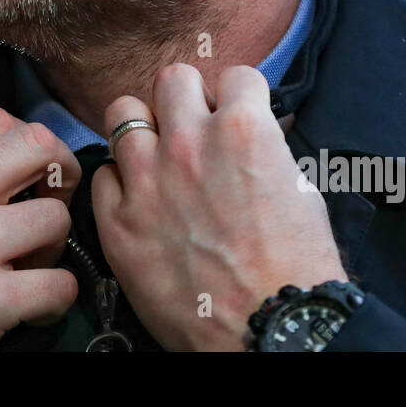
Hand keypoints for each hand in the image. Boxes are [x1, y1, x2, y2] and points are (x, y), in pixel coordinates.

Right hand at [0, 107, 81, 349]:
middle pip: (40, 146)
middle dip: (58, 175)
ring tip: (29, 266)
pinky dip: (56, 297)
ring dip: (53, 245)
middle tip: (46, 206)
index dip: (24, 143)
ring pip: (56, 217)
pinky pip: (61, 283)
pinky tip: (32, 306)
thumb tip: (5, 145)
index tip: (26, 172)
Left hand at [92, 63, 346, 350]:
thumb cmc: (297, 269)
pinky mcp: (117, 221)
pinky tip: (140, 200)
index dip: (240, 97)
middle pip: (171, 78)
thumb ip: (268, 148)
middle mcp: (190, 143)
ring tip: (157, 155)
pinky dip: (120, 182)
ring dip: (144, 130)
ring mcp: (147, 180)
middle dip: (187, 99)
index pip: (235, 75)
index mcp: (244, 130)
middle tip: (194, 128)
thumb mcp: (302, 189)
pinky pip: (103, 173)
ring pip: (123, 113)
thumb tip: (255, 131)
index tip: (238, 114)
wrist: (269, 331)